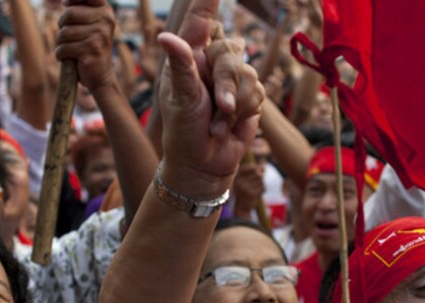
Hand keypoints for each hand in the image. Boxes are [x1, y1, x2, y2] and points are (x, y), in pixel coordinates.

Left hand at [55, 0, 118, 92]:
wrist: (100, 76)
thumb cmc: (89, 46)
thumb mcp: (90, 24)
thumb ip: (81, 9)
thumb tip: (65, 1)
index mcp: (106, 11)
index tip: (65, 4)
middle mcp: (106, 21)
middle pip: (69, 14)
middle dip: (62, 26)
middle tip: (67, 36)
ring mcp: (99, 36)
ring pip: (64, 33)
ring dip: (60, 43)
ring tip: (68, 48)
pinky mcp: (91, 51)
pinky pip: (64, 48)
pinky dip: (60, 54)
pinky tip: (68, 58)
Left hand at [156, 0, 263, 198]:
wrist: (204, 164)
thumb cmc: (182, 132)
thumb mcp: (179, 99)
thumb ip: (180, 66)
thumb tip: (165, 36)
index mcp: (187, 56)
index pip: (199, 20)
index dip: (207, 1)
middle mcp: (210, 62)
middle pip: (231, 50)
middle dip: (228, 81)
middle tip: (220, 106)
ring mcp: (231, 78)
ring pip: (248, 73)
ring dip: (236, 104)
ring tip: (218, 123)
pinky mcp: (249, 95)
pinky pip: (259, 91)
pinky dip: (245, 112)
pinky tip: (229, 126)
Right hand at [231, 159, 265, 215]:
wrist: (241, 208)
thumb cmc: (245, 193)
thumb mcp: (248, 181)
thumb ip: (255, 172)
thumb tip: (264, 167)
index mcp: (237, 176)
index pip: (252, 167)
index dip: (257, 170)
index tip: (257, 175)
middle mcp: (240, 181)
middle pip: (258, 173)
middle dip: (260, 179)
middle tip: (257, 185)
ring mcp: (245, 187)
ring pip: (261, 180)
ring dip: (262, 185)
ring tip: (257, 189)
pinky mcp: (251, 193)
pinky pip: (262, 187)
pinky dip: (263, 190)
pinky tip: (258, 194)